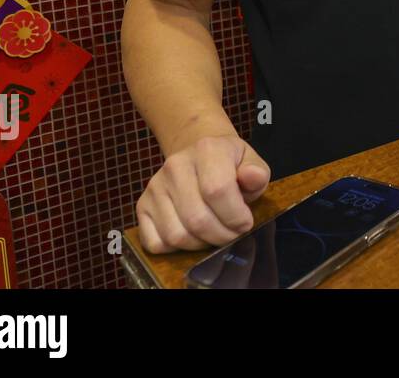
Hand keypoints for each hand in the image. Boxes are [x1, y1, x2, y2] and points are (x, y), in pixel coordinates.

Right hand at [137, 133, 270, 253]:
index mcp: (206, 149)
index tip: (246, 222)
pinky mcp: (142, 206)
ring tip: (215, 234)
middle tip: (233, 233)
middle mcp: (175, 166)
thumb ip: (257, 173)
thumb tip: (251, 178)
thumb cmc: (230, 163)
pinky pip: (155, 242)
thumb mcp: (251, 162)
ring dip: (201, 244)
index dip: (235, 215)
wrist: (199, 153)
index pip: (217, 190)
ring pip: (176, 235)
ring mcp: (155, 187)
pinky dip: (176, 249)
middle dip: (222, 236)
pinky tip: (193, 235)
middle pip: (197, 219)